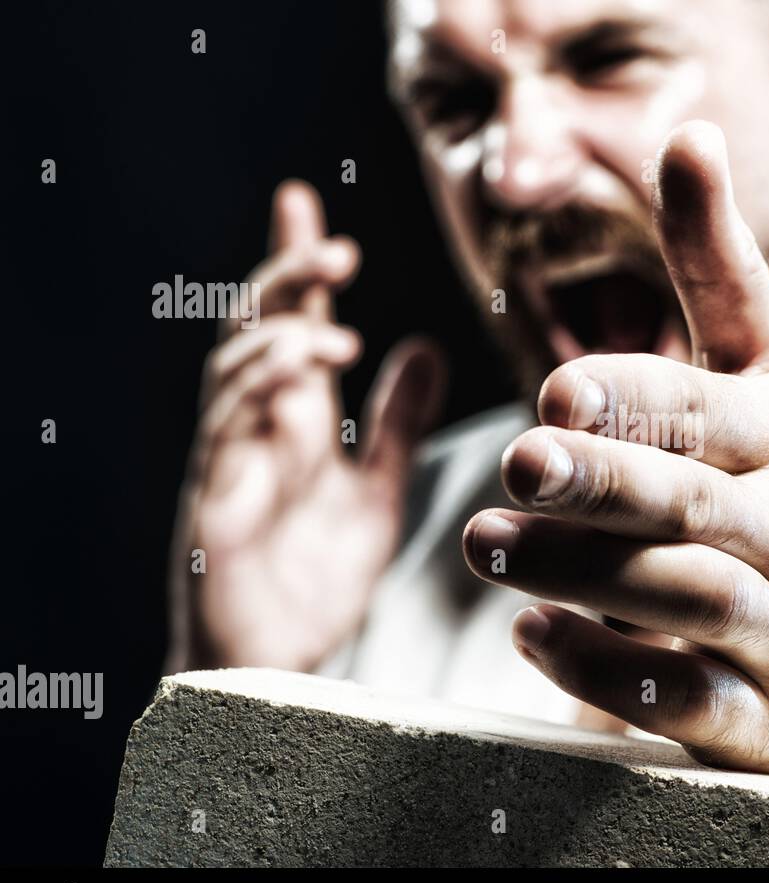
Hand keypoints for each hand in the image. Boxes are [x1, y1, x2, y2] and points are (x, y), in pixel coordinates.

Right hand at [171, 180, 443, 672]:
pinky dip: (258, 396)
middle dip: (281, 276)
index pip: (293, 323)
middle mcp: (258, 431)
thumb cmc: (315, 580)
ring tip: (331, 327)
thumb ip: (396, 423)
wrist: (281, 668)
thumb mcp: (376, 490)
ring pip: (231, 371)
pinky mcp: (215, 506)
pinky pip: (223, 434)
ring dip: (278, 337)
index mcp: (295, 422)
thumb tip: (425, 344)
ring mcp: (231, 464)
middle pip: (254, 329)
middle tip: (327, 240)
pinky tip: (299, 377)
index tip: (302, 200)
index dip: (295, 265)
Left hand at [464, 122, 768, 796]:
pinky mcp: (766, 713)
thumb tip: (687, 130)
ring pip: (685, 599)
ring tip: (486, 544)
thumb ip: (718, 266)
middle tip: (517, 462)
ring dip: (582, 574)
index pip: (708, 410)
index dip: (635, 399)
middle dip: (604, 484)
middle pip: (693, 503)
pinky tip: (534, 635)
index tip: (558, 395)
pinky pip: (686, 699)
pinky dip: (607, 670)